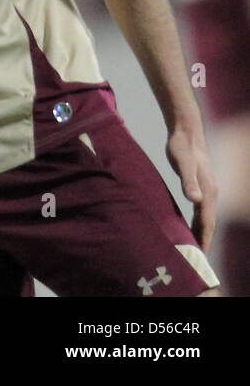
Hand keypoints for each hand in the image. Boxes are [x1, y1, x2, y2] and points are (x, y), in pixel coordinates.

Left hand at [167, 122, 217, 249]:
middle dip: (205, 241)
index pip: (207, 221)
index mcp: (209, 192)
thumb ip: (189, 181)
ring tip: (195, 249)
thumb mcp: (183, 163)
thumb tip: (196, 200)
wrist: (186, 132)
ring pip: (205, 218)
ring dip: (201, 233)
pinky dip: (197, 222)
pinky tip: (189, 228)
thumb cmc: (182, 147)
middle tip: (198, 260)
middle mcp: (211, 193)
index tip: (201, 255)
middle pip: (209, 223)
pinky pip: (200, 210)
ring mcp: (207, 190)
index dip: (204, 238)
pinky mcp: (200, 186)